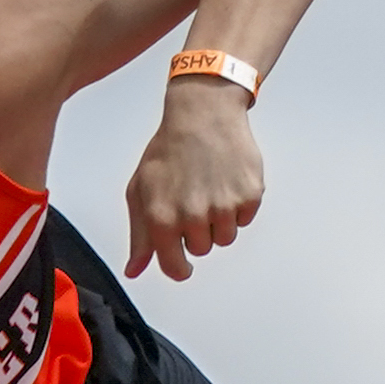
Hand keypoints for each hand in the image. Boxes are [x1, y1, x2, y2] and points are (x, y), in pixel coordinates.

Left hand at [123, 80, 264, 280]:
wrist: (204, 114)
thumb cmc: (169, 149)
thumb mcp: (141, 190)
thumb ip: (139, 235)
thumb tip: (135, 270)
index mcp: (163, 217)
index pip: (175, 267)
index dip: (179, 267)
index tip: (182, 265)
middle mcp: (193, 215)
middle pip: (202, 250)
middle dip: (198, 231)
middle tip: (193, 199)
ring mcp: (224, 206)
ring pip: (225, 238)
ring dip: (219, 220)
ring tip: (210, 188)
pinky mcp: (249, 195)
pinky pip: (245, 219)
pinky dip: (238, 205)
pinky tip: (225, 180)